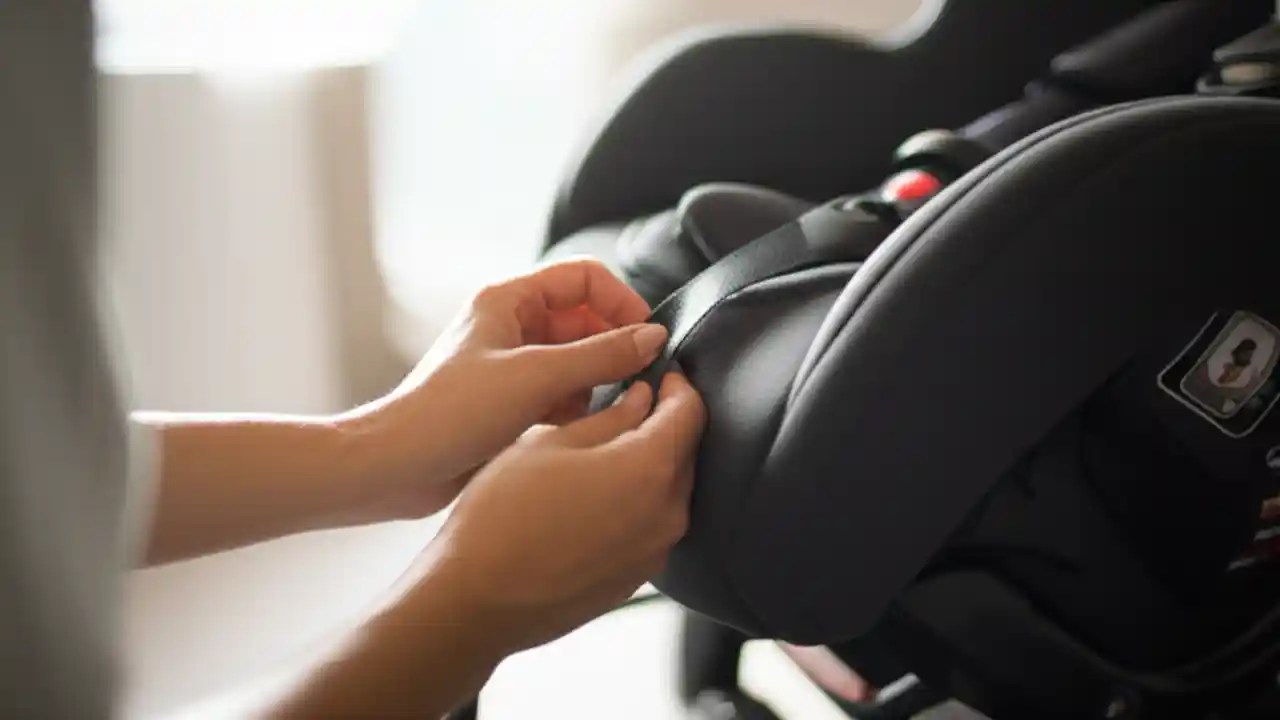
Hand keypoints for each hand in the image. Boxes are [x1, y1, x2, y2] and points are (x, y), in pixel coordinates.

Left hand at [339, 258, 668, 519]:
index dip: (620, 302)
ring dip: (595, 383)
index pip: (585, 277)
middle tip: (637, 380)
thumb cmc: (451, 413)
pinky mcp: (511, 403)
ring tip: (598, 410)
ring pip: (577, 361)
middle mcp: (511, 326)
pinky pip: (562, 394)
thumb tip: (652, 338)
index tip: (647, 338)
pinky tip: (571, 431)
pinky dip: (575, 409)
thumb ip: (600, 355)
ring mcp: (511, 366)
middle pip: (585, 320)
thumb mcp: (536, 377)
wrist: (398, 468)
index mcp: (509, 300)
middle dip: (612, 348)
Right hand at [415, 372, 705, 655]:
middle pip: (685, 452)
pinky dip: (636, 502)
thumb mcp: (550, 443)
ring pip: (669, 491)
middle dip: (664, 424)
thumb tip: (642, 399)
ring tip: (607, 451)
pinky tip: (596, 497)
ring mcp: (655, 551)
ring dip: (650, 465)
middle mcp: (667, 513)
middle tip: (632, 404)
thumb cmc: (503, 514)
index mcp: (649, 469)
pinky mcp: (637, 577)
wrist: (476, 599)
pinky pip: (651, 525)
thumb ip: (609, 417)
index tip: (661, 375)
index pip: (690, 413)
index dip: (678, 386)